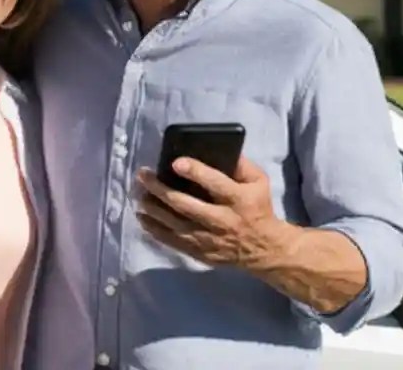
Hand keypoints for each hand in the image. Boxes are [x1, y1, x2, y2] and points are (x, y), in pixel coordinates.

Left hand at [135, 155, 291, 268]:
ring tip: (139, 194)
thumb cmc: (258, 207)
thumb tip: (218, 149)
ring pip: (175, 224)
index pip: (216, 184)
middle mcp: (222, 221)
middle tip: (143, 175)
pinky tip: (142, 217)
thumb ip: (241, 165)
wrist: (264, 249)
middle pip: (187, 205)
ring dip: (153, 209)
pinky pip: (173, 241)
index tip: (175, 163)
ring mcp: (209, 240)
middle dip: (161, 189)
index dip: (195, 173)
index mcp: (239, 200)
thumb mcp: (259, 182)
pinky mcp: (200, 253)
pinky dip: (155, 230)